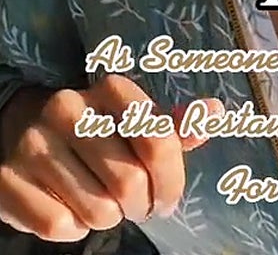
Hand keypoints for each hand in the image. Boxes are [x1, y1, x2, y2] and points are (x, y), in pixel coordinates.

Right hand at [0, 78, 213, 241]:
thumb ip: (174, 125)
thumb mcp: (135, 119)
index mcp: (110, 90)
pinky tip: (71, 210)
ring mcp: (31, 144)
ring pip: (97, 210)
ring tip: (102, 205)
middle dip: (141, 206)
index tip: (167, 198)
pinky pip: (59, 226)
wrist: (16, 128)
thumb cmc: (94, 129)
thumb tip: (213, 113)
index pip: (160, 143)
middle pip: (130, 182)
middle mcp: (67, 109)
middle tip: (136, 207)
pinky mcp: (4, 180)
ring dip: (108, 219)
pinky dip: (74, 230)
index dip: (172, 182)